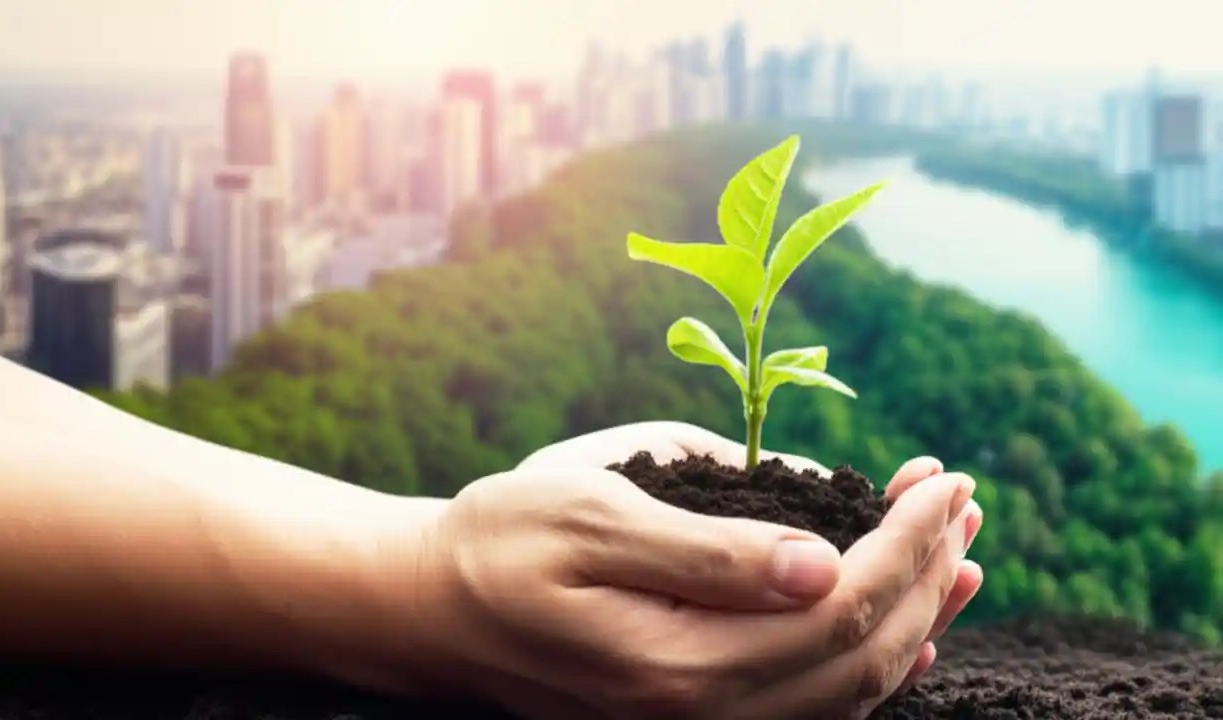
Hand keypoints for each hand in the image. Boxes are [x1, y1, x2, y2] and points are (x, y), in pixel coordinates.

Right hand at [521, 420, 983, 672]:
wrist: (434, 607)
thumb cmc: (503, 542)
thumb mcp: (594, 515)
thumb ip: (709, 548)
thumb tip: (824, 562)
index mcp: (678, 659)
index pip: (837, 609)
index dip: (906, 544)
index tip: (943, 481)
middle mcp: (700, 713)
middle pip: (858, 654)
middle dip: (926, 572)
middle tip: (965, 500)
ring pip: (845, 691)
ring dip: (915, 620)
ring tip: (964, 559)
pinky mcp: (690, 717)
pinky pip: (808, 710)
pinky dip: (870, 667)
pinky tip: (906, 636)